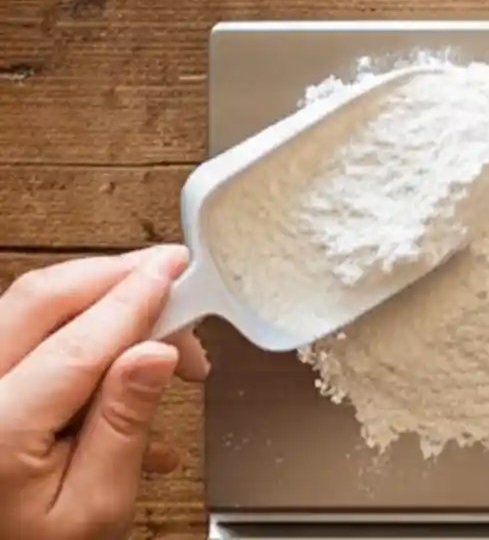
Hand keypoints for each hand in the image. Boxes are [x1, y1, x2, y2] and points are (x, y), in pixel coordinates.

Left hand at [0, 246, 209, 539]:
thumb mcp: (95, 507)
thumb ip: (124, 426)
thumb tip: (156, 354)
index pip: (78, 342)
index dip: (134, 299)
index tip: (174, 272)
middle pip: (42, 300)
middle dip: (114, 277)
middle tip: (170, 279)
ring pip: (29, 307)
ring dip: (97, 300)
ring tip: (152, 326)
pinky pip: (23, 333)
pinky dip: (75, 330)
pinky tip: (118, 356)